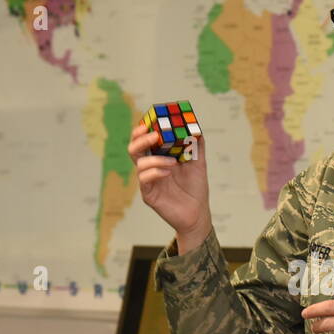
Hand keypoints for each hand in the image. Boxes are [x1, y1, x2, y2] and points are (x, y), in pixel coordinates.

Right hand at [128, 122, 211, 250]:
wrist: (198, 213)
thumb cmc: (196, 188)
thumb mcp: (199, 163)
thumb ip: (197, 145)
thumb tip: (196, 126)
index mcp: (159, 157)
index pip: (145, 139)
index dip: (143, 129)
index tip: (151, 120)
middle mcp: (151, 167)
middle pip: (134, 148)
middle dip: (140, 138)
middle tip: (154, 134)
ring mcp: (148, 181)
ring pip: (139, 163)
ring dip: (155, 158)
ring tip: (173, 162)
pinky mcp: (148, 194)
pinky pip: (144, 179)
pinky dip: (155, 172)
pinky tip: (168, 172)